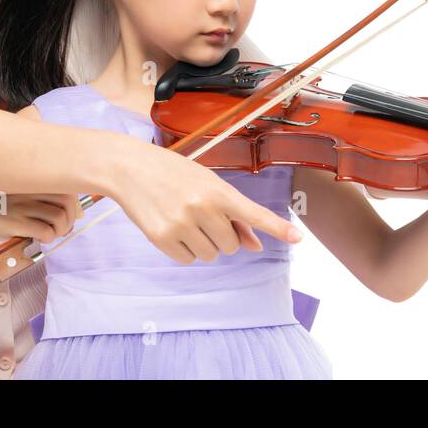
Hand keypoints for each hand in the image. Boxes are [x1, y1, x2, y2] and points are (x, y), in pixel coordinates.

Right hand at [0, 192, 82, 243]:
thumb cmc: (4, 210)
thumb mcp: (24, 198)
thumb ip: (46, 200)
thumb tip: (75, 216)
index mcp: (33, 181)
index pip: (67, 186)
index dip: (74, 203)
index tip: (70, 215)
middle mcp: (30, 190)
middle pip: (68, 201)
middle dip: (71, 218)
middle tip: (62, 228)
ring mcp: (23, 205)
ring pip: (60, 217)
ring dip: (60, 230)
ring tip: (51, 234)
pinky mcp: (17, 222)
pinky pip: (46, 231)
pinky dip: (48, 238)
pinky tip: (40, 238)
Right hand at [109, 137, 303, 264]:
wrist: (130, 168)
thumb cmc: (173, 173)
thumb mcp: (207, 184)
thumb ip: (234, 214)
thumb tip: (255, 244)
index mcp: (217, 190)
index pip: (253, 213)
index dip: (277, 227)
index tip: (298, 238)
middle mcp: (202, 208)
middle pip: (231, 246)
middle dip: (223, 236)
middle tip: (203, 215)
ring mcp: (181, 224)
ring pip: (210, 255)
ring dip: (203, 244)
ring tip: (185, 218)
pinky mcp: (161, 238)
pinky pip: (188, 259)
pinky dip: (184, 249)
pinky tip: (172, 227)